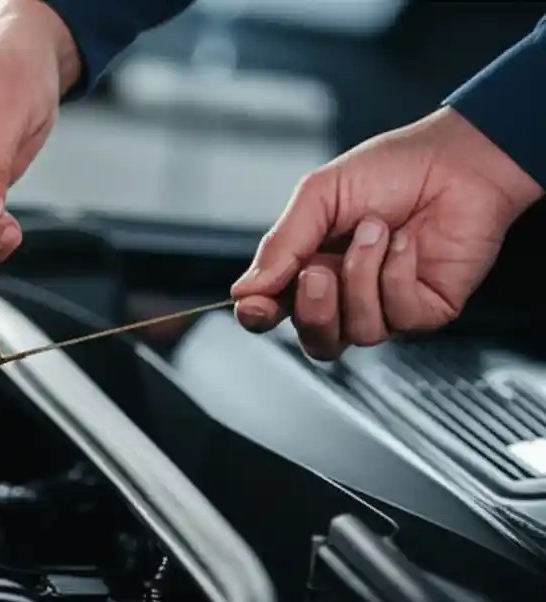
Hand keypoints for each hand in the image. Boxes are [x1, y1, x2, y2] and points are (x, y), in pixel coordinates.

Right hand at [231, 107, 542, 359]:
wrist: (457, 160)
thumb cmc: (392, 169)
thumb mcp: (319, 195)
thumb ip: (281, 244)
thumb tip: (245, 289)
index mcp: (311, 269)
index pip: (275, 312)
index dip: (259, 316)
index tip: (254, 307)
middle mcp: (347, 295)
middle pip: (315, 340)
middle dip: (314, 310)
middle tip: (318, 271)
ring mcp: (387, 307)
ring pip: (358, 331)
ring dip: (362, 276)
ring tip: (376, 231)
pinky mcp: (426, 310)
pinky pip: (399, 316)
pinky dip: (398, 274)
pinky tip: (406, 242)